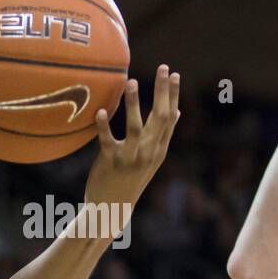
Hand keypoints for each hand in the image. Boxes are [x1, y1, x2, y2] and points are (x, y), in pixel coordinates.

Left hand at [84, 65, 180, 209]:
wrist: (111, 210)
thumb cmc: (130, 179)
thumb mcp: (151, 159)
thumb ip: (162, 135)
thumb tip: (176, 112)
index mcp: (158, 149)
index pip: (170, 118)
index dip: (173, 96)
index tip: (174, 73)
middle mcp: (148, 153)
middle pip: (159, 118)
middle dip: (162, 92)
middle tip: (163, 68)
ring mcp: (130, 159)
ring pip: (135, 128)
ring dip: (134, 104)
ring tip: (131, 82)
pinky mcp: (110, 163)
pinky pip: (107, 142)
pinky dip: (104, 127)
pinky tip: (100, 111)